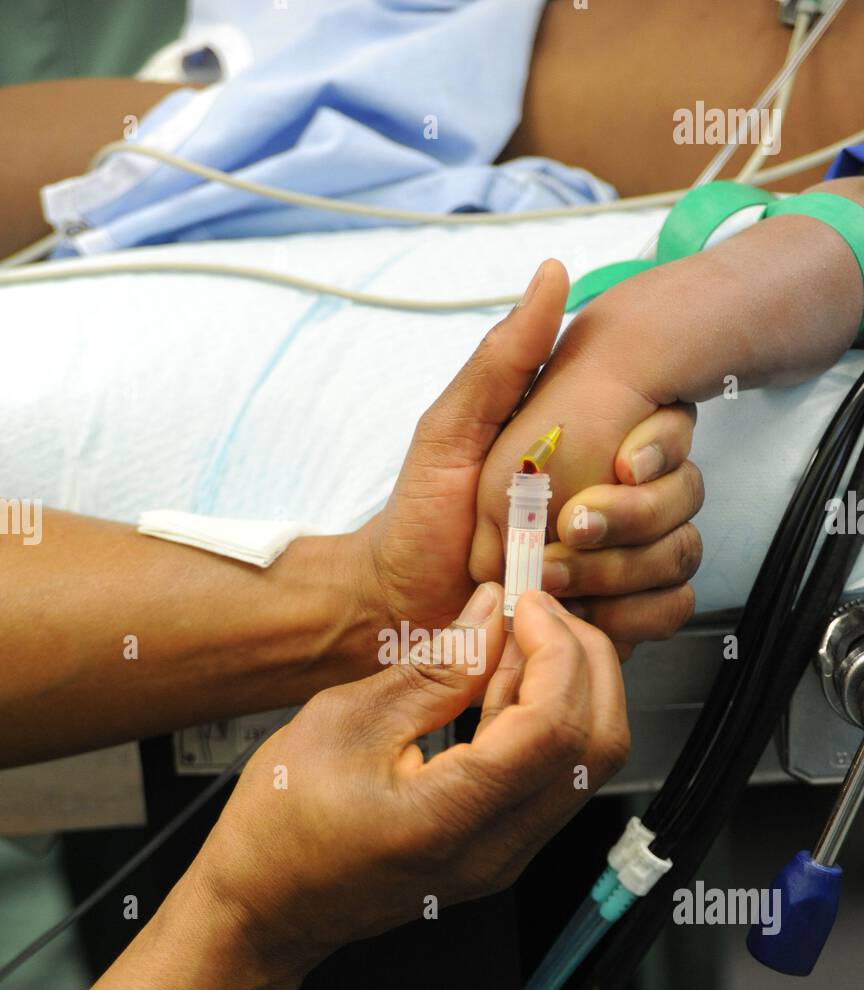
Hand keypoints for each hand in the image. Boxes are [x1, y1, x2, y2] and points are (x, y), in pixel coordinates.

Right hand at [196, 584, 627, 985]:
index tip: (527, 604)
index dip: (557, 652)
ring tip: (514, 643)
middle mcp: (493, 851)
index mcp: (447, 819)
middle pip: (596, 748)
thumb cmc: (282, 825)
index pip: (554, 728)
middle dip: (585, 663)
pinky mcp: (502, 852)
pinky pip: (555, 779)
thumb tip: (489, 614)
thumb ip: (432, 671)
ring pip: (586, 765)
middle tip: (538, 613)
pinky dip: (549, 720)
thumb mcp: (345, 722)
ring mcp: (504, 859)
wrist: (267, 906)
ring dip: (571, 689)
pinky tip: (505, 685)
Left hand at [358, 259, 701, 656]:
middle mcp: (617, 501)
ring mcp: (622, 562)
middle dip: (629, 519)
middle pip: (684, 498)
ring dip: (619, 572)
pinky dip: (632, 617)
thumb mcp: (452, 429)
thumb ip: (504, 360)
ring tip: (546, 579)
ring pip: (680, 556)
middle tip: (565, 530)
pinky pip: (667, 612)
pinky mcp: (618, 617)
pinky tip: (580, 614)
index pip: (670, 434)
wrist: (399, 605)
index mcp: (589, 451)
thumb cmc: (422, 516)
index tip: (619, 463)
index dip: (659, 448)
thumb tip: (552, 275)